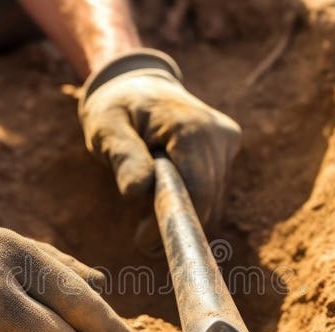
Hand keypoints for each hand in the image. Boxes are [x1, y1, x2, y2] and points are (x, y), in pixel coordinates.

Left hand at [78, 49, 240, 238]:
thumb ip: (123, 157)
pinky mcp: (228, 148)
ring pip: (214, 201)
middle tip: (142, 241)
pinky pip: (214, 192)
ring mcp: (227, 141)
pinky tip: (167, 197)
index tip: (143, 244)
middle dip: (177, 224)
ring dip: (185, 215)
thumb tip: (137, 191)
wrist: (136, 85)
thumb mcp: (106, 128)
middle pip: (209, 201)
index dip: (174, 222)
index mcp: (191, 126)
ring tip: (149, 214)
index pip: (198, 190)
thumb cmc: (116, 109)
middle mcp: (218, 134)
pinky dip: (192, 203)